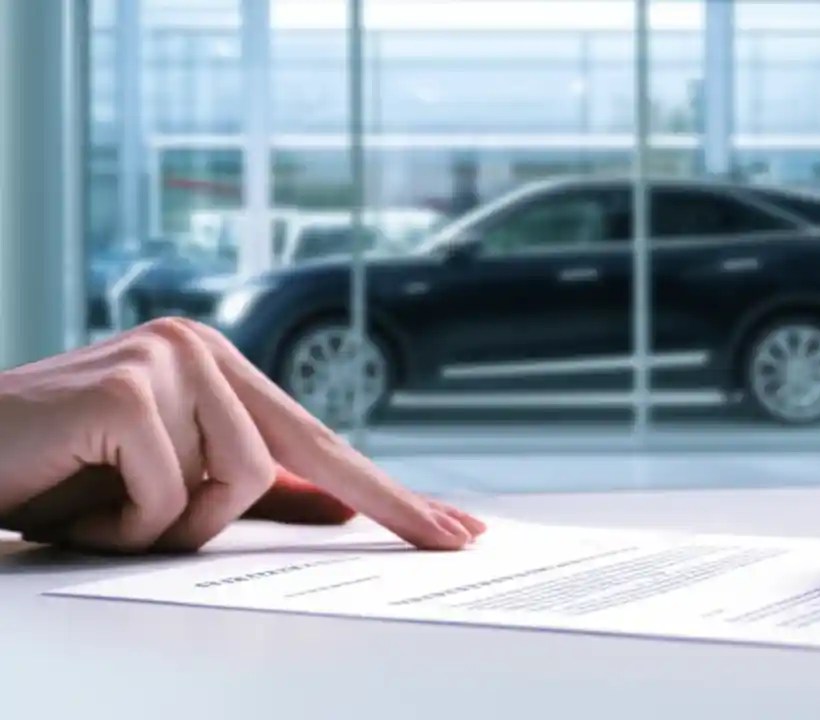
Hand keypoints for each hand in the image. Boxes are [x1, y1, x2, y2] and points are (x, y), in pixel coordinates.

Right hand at [0, 318, 485, 552]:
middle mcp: (200, 348)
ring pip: (236, 482)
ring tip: (109, 514)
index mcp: (219, 368)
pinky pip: (171, 496)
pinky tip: (78, 507)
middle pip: (311, 448)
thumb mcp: (172, 489)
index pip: (319, 439)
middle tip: (457, 540)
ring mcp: (168, 359)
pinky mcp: (129, 386)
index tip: (454, 527)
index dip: (390, 490)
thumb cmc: (57, 475)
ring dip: (171, 527)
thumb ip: (252, 495)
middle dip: (387, 504)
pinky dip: (124, 528)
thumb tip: (337, 507)